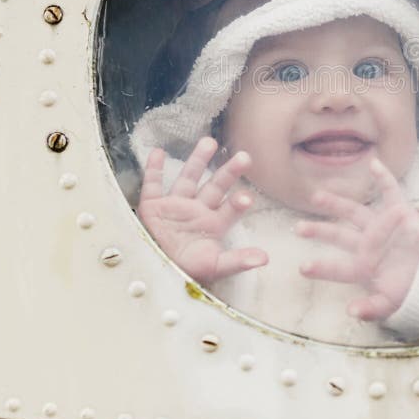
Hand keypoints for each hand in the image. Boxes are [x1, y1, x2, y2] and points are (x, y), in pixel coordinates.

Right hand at [138, 137, 267, 283]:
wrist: (153, 277)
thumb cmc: (185, 273)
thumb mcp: (213, 267)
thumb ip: (237, 261)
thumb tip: (265, 259)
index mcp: (214, 224)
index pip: (230, 209)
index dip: (237, 203)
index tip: (247, 197)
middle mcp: (197, 210)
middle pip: (215, 186)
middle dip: (229, 172)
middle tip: (245, 157)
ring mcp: (175, 205)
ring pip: (188, 178)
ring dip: (198, 160)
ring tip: (210, 141)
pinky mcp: (152, 206)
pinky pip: (153, 184)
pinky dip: (153, 169)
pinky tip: (158, 152)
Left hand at [296, 159, 418, 320]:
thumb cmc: (412, 287)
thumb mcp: (392, 302)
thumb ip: (372, 309)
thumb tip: (351, 313)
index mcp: (364, 266)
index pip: (339, 268)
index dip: (323, 268)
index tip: (302, 268)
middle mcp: (368, 243)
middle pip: (339, 235)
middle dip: (320, 231)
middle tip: (297, 228)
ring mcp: (382, 226)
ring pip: (355, 212)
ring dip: (337, 203)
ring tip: (316, 196)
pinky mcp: (401, 212)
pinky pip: (391, 192)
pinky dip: (384, 178)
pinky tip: (374, 164)